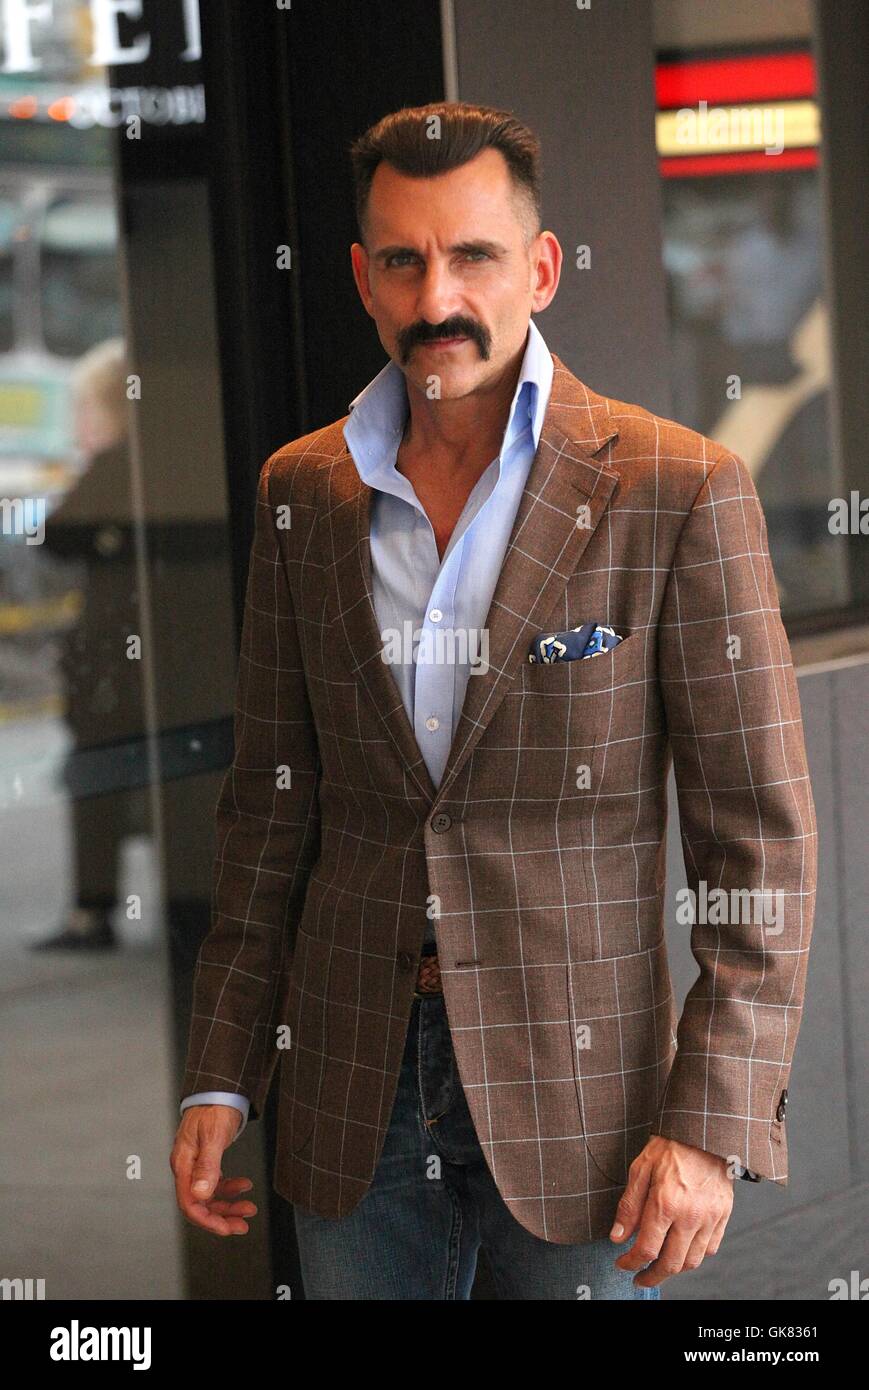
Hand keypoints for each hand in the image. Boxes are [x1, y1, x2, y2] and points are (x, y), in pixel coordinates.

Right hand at [170, 1105, 257, 1236]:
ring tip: (249, 1208)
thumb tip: (200, 1195)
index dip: (208, 1220)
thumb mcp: (213, 1137)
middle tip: (243, 1224)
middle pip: (200, 1204)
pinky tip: (244, 1186)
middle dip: (222, 1216)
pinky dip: (230, 1188)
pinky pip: (215, 1183)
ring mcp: (195, 1164)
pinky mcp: (206, 1160)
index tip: (226, 1229)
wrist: (219, 1089)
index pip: (190, 1203)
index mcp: (183, 1164)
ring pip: (210, 1196)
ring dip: (228, 1205)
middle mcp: (187, 1167)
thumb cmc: (214, 1108)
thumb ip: (207, 1167)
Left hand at [608, 1134, 733, 1287]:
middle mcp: (690, 1216)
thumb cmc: (670, 1147)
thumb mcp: (640, 1169)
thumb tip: (618, 1237)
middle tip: (639, 1278)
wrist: (704, 1132)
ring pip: (692, 1261)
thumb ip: (629, 1206)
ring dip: (673, 1269)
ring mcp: (710, 1218)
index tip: (622, 1264)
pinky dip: (695, 1256)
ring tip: (659, 1266)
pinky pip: (710, 1249)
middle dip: (651, 1277)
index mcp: (665, 1203)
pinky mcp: (724, 1216)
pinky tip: (682, 1250)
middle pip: (670, 1264)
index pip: (645, 1249)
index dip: (630, 1263)